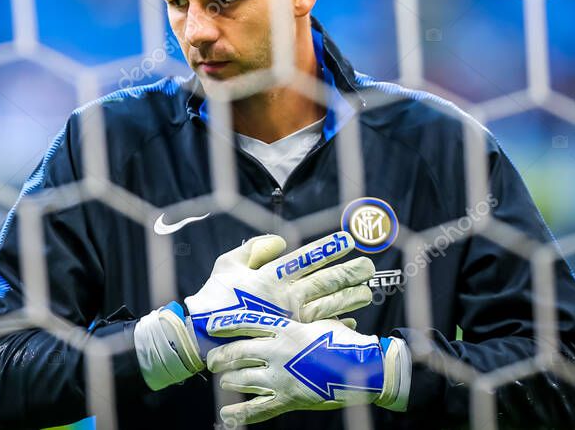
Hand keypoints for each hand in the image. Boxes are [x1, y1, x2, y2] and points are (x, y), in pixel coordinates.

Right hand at [133, 232, 373, 390]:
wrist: (206, 336)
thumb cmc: (215, 297)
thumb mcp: (227, 264)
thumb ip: (253, 249)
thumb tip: (279, 241)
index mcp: (271, 275)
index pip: (306, 257)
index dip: (328, 247)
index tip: (347, 239)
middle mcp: (285, 295)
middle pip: (325, 280)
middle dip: (349, 271)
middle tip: (369, 265)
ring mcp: (291, 318)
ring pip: (329, 304)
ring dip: (350, 297)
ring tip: (368, 290)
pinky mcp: (291, 336)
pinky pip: (320, 329)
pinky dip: (337, 325)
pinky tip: (352, 322)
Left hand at [206, 315, 408, 424]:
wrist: (363, 368)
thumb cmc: (344, 340)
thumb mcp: (318, 321)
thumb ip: (297, 319)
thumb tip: (289, 310)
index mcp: (285, 329)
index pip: (246, 323)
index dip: (225, 325)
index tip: (210, 326)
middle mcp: (277, 351)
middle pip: (238, 352)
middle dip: (221, 357)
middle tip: (212, 360)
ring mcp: (281, 376)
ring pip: (243, 378)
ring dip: (229, 380)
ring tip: (224, 380)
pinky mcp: (288, 398)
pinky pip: (258, 408)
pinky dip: (240, 413)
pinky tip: (227, 416)